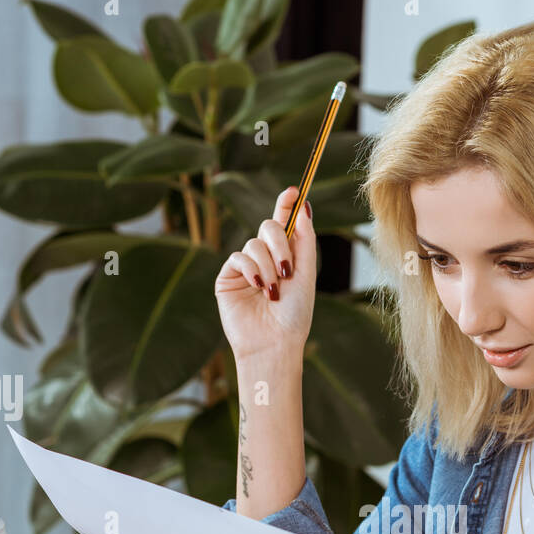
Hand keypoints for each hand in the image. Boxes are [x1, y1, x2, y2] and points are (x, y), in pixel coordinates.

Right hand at [214, 185, 316, 363]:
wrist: (274, 342)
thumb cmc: (294, 314)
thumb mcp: (305, 274)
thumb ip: (305, 240)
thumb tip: (303, 207)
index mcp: (287, 256)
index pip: (285, 223)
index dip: (287, 204)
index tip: (294, 190)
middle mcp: (266, 258)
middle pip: (268, 227)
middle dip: (279, 242)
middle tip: (287, 268)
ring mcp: (246, 267)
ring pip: (254, 243)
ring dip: (268, 266)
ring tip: (272, 291)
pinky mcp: (228, 277)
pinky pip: (238, 257)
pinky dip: (251, 270)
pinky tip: (258, 287)